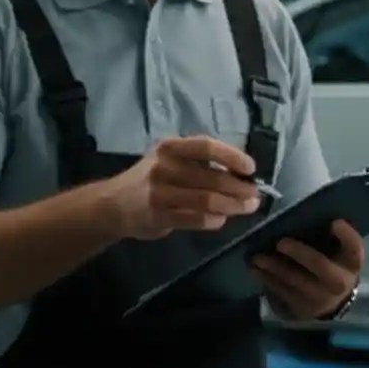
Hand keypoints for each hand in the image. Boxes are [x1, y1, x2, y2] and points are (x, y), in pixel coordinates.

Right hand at [105, 135, 260, 240]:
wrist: (113, 204)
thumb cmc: (151, 179)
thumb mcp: (169, 160)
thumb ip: (198, 164)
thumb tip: (240, 174)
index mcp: (170, 147)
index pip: (206, 146)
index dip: (232, 156)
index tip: (251, 168)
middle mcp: (164, 166)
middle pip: (211, 176)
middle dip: (239, 188)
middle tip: (255, 195)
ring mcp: (160, 192)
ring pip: (207, 200)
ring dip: (232, 206)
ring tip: (247, 208)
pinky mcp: (158, 215)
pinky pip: (195, 219)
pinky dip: (214, 220)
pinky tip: (222, 220)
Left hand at [251, 219, 364, 320]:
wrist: (332, 301)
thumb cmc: (332, 264)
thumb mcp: (338, 252)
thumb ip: (328, 237)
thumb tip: (301, 212)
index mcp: (351, 262)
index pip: (354, 248)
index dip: (347, 236)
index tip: (335, 222)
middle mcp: (339, 281)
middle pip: (320, 265)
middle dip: (299, 252)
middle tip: (280, 242)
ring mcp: (320, 297)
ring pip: (295, 280)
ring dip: (273, 267)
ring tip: (257, 257)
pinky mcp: (302, 308)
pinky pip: (282, 291)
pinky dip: (267, 278)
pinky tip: (256, 269)